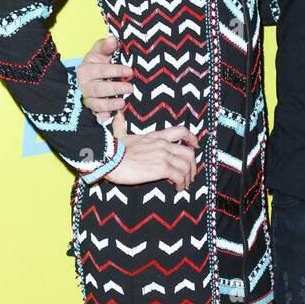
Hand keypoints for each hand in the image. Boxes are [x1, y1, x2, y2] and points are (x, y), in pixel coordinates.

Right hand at [77, 33, 131, 115]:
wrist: (91, 77)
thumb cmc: (98, 62)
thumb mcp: (101, 52)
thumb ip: (106, 46)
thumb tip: (113, 39)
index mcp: (86, 69)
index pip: (101, 70)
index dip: (115, 70)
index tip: (130, 71)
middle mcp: (84, 85)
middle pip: (98, 89)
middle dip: (115, 89)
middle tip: (130, 88)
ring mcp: (87, 98)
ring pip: (96, 103)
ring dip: (109, 104)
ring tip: (123, 103)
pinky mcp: (92, 109)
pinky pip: (95, 115)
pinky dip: (101, 117)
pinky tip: (108, 117)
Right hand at [78, 36, 201, 188]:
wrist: (109, 159)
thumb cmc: (113, 149)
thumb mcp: (120, 134)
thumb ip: (121, 125)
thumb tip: (118, 115)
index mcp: (156, 136)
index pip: (181, 131)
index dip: (192, 138)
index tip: (195, 146)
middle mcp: (163, 145)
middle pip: (189, 153)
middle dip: (192, 166)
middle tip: (190, 175)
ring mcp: (164, 156)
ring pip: (186, 166)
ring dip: (188, 178)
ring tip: (183, 185)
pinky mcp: (162, 169)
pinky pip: (179, 177)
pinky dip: (182, 184)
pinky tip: (178, 188)